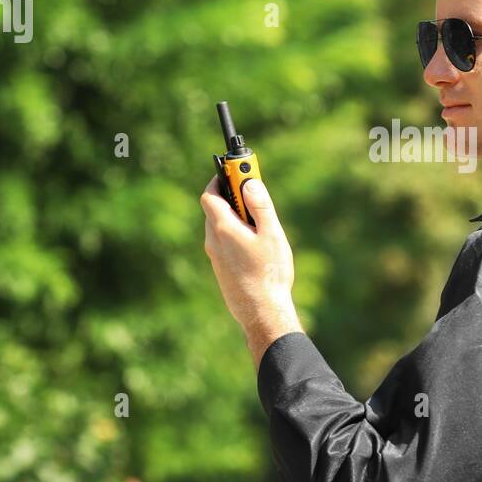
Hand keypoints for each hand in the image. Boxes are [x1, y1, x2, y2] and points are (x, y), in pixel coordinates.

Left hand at [200, 175, 302, 365]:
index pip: (210, 193)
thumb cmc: (269, 274)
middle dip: (232, 195)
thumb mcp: (271, 235)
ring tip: (260, 222)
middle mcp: (213, 240)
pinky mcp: (220, 268)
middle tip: (253, 191)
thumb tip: (249, 182)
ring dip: (235, 215)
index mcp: (223, 228)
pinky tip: (256, 244)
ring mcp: (215, 256)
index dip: (221, 178)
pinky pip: (223, 241)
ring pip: (219, 225)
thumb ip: (260, 206)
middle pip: (215, 207)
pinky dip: (235, 232)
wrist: (262, 313)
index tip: (237, 169)